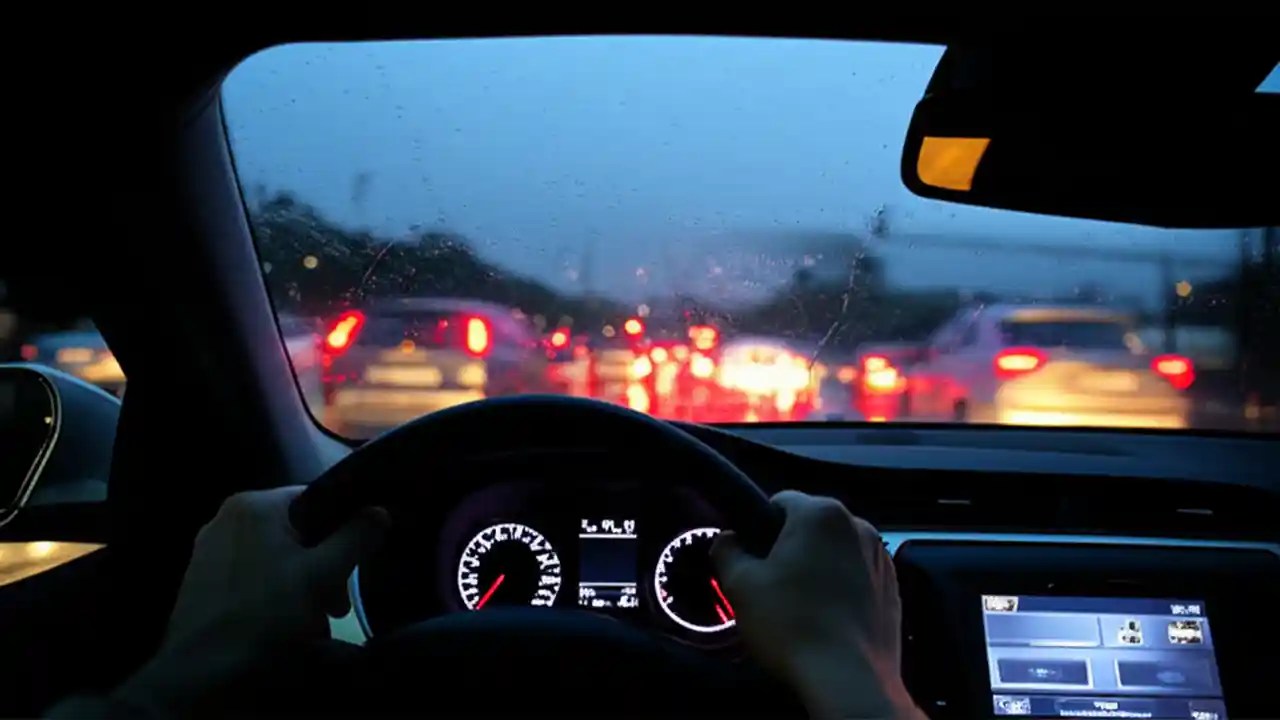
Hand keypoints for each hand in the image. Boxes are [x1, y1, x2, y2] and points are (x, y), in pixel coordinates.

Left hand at [114, 487, 387, 716]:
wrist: (203, 670)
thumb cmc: (265, 613)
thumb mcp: (322, 575)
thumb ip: (355, 538)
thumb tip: (379, 512)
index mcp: (253, 505)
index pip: (314, 500)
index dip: (341, 531)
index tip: (353, 566)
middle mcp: (225, 518)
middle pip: (294, 533)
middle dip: (322, 568)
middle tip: (335, 605)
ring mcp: (208, 550)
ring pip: (273, 558)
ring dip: (300, 586)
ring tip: (311, 621)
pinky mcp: (201, 580)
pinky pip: (251, 576)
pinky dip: (272, 595)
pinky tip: (281, 624)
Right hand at [712, 491, 923, 719]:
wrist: (848, 678)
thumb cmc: (791, 625)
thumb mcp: (740, 585)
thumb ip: (727, 550)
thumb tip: (728, 539)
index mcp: (821, 513)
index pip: (780, 501)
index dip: (760, 528)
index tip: (753, 558)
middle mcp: (858, 526)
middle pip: (812, 526)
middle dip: (792, 548)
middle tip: (772, 586)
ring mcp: (881, 558)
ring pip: (836, 552)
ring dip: (819, 567)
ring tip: (802, 606)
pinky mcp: (894, 589)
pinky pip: (858, 576)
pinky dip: (843, 588)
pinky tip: (828, 618)